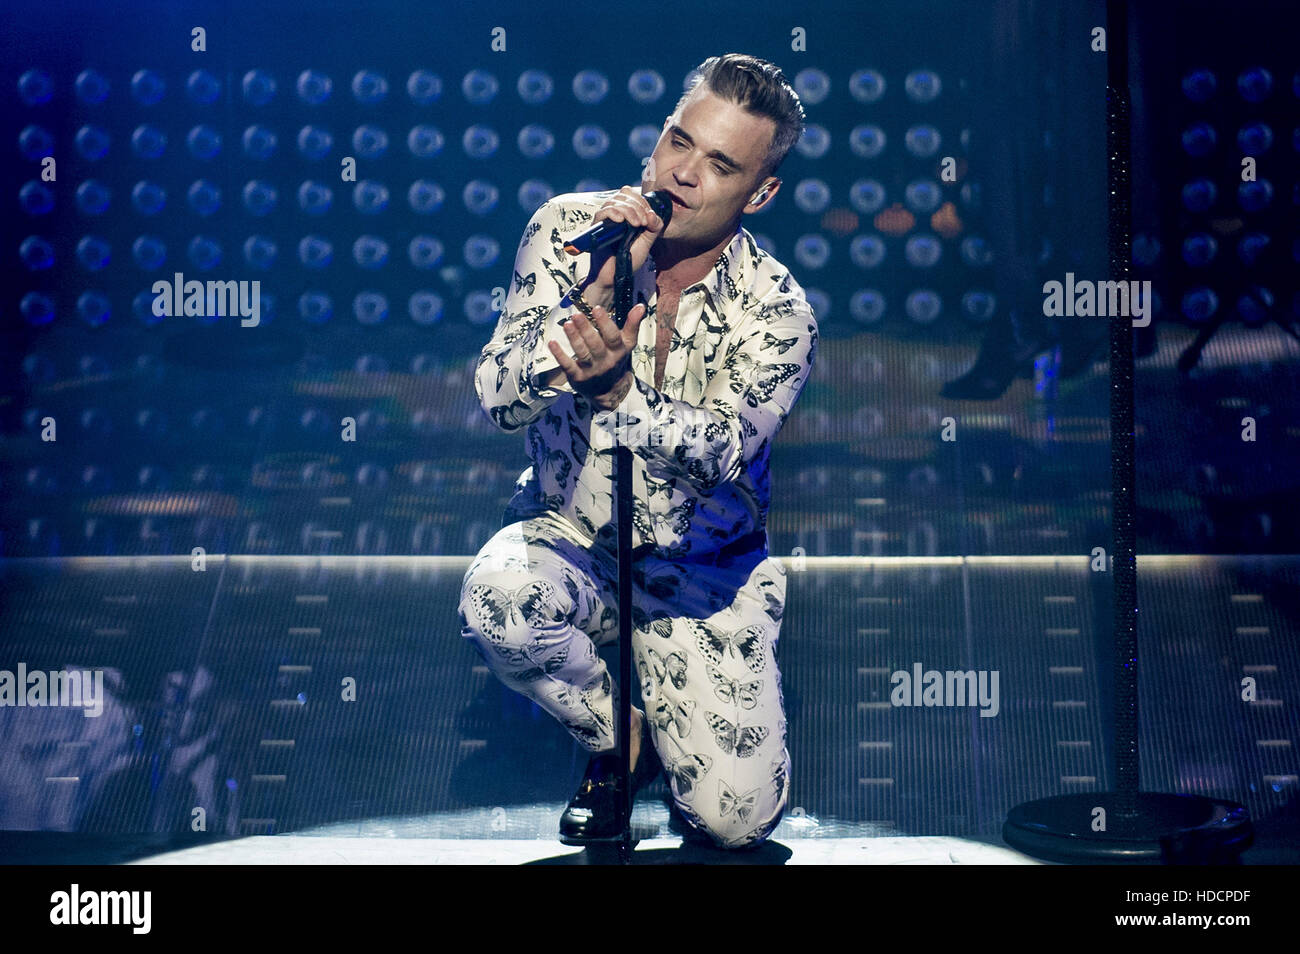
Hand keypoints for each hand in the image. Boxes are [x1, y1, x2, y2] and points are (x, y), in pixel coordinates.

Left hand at [548, 300, 648, 399]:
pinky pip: (568, 365)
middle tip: (576, 314)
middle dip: (586, 329)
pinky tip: (552, 343)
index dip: (605, 323)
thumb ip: (632, 325)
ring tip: (567, 324)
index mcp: (618, 350)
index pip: (612, 336)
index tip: (597, 309)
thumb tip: (641, 306)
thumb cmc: (616, 360)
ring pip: (582, 353)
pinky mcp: (578, 377)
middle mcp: (605, 361)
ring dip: (574, 338)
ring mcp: (591, 370)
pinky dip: (560, 354)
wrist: (609, 390)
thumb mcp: (627, 344)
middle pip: (595, 344)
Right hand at [573, 185, 665, 305]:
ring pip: (614, 201)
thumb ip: (654, 228)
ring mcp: (605, 221)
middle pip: (624, 194)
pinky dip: (613, 213)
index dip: (641, 201)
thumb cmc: (628, 260)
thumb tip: (652, 213)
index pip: (631, 195)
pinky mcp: (596, 228)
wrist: (614, 276)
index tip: (648, 217)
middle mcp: (614, 214)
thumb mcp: (646, 242)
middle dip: (637, 206)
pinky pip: (602, 212)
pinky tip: (621, 221)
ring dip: (629, 210)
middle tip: (643, 223)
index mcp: (626, 214)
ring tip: (636, 225)